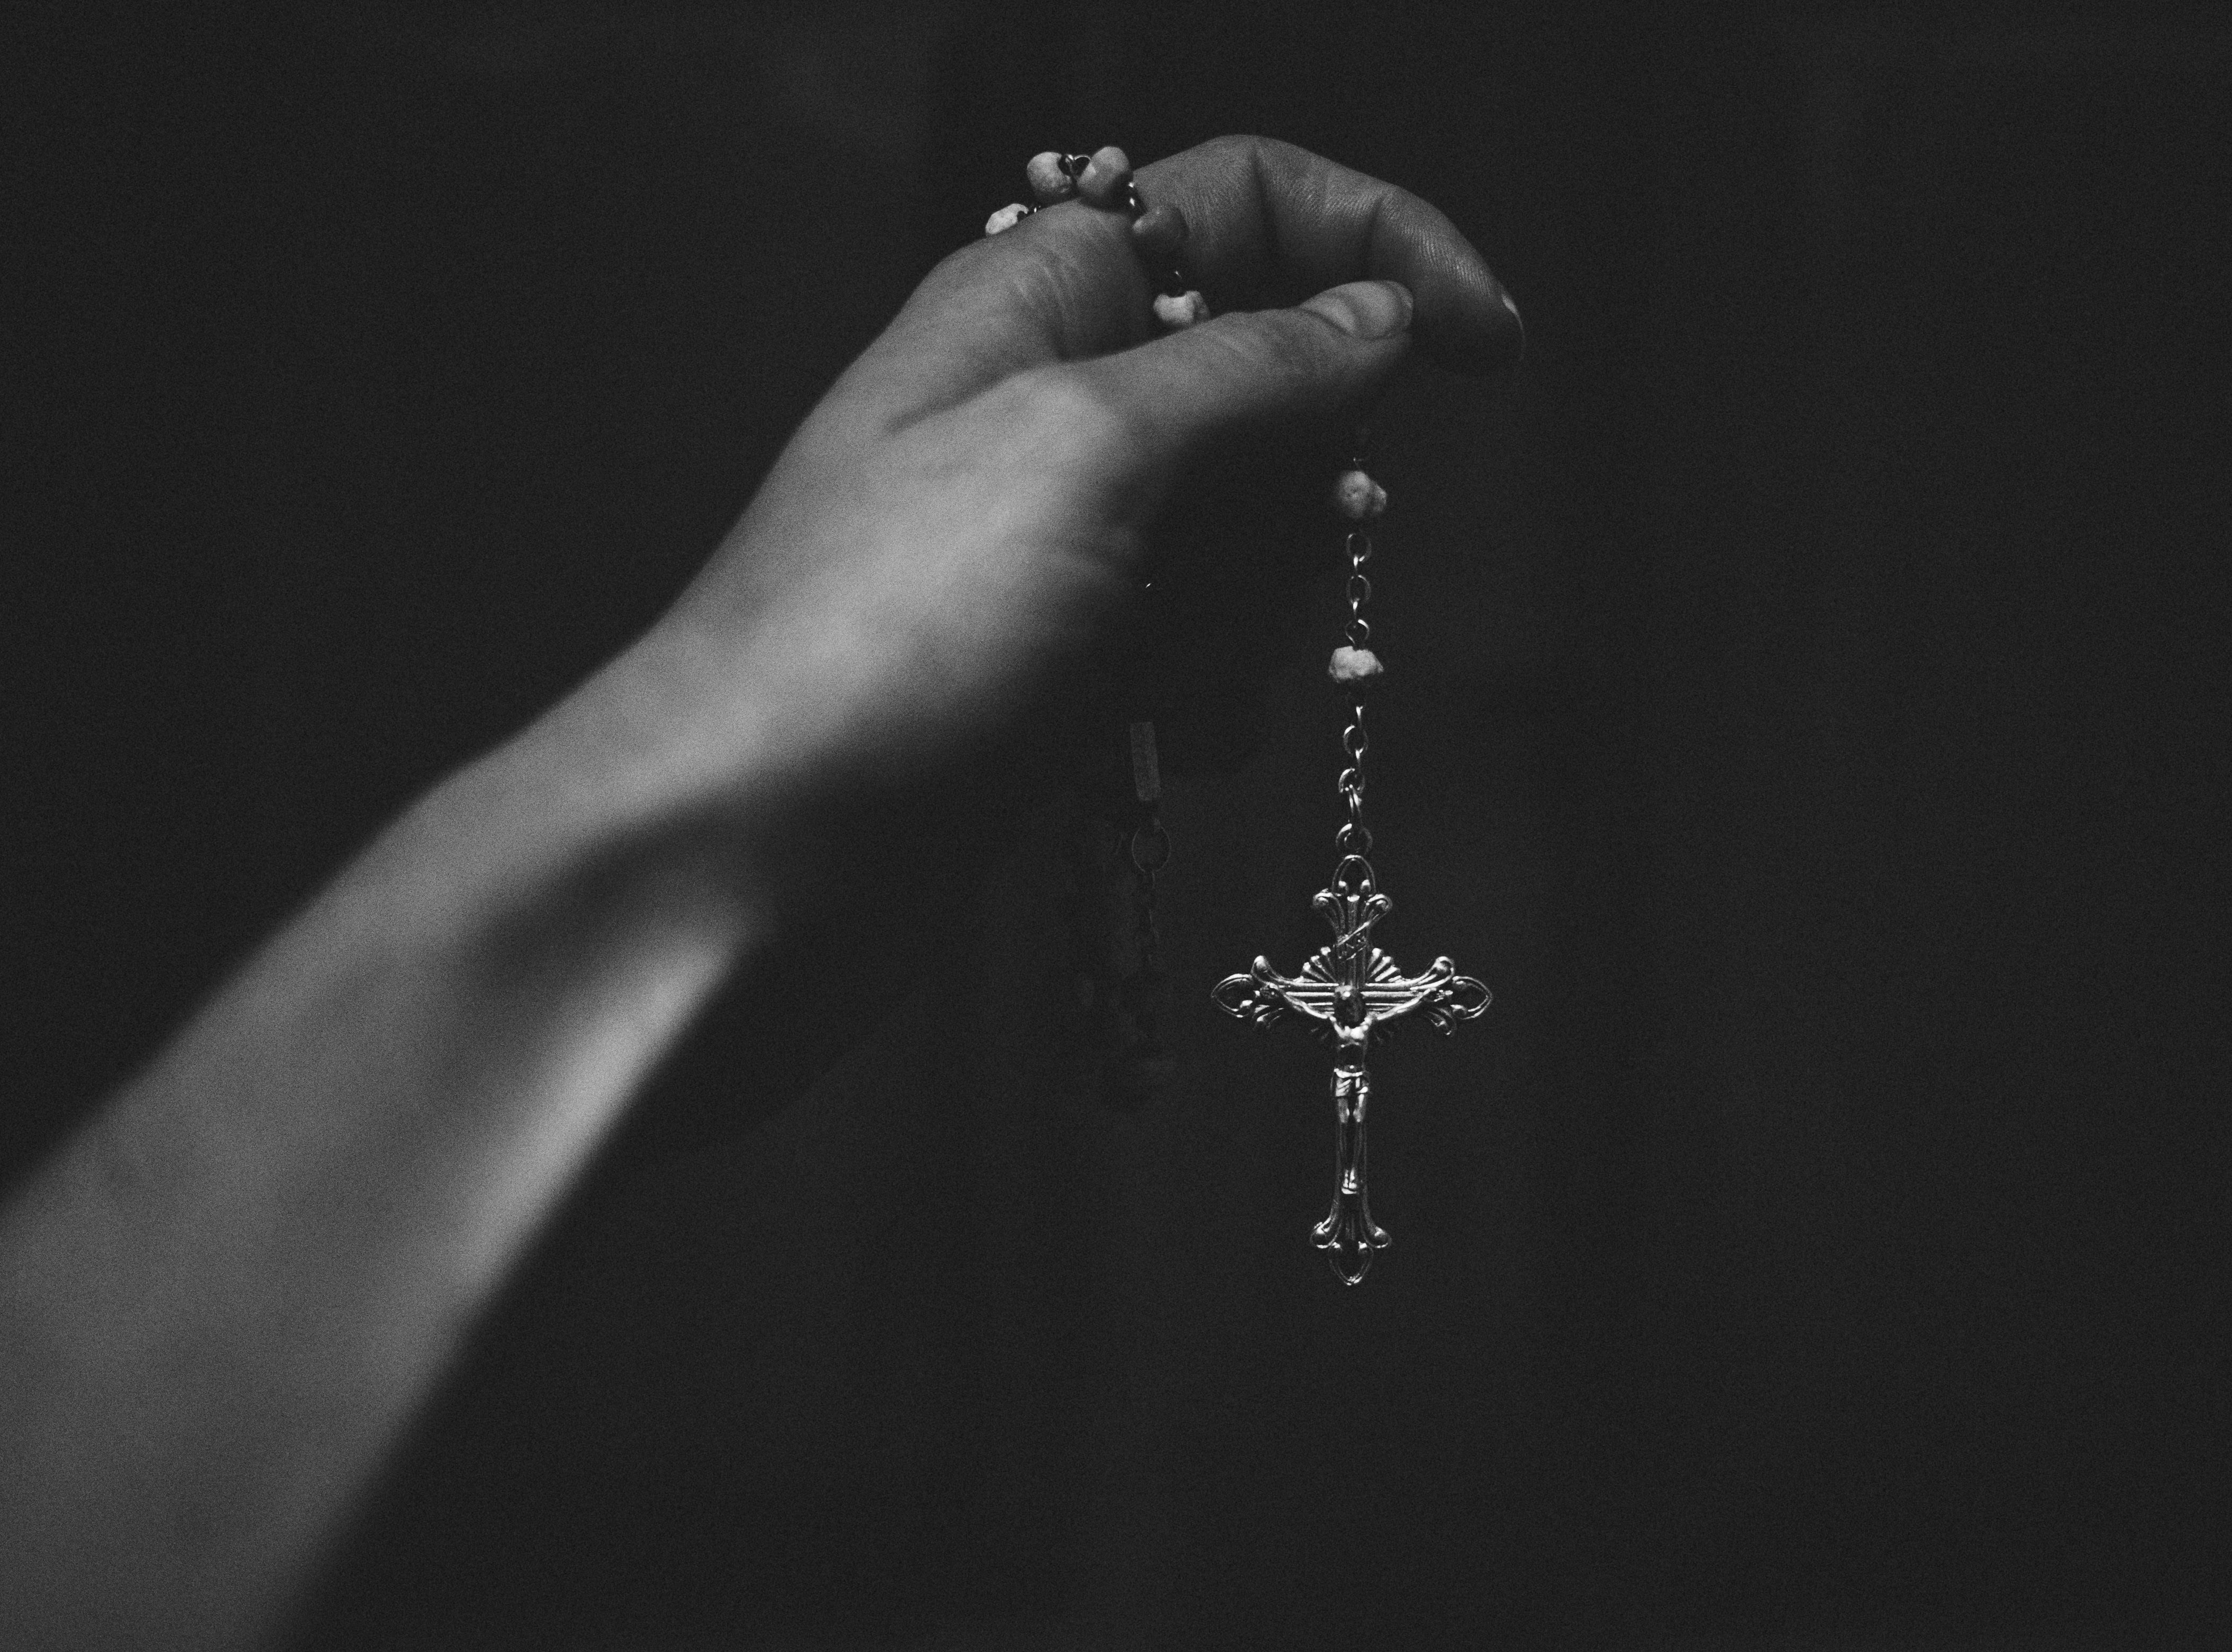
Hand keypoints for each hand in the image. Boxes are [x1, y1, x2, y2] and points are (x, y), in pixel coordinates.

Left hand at [640, 135, 1521, 821]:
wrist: (739, 869)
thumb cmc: (882, 638)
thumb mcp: (1091, 450)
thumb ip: (1251, 372)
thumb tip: (1374, 317)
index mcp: (1034, 301)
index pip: (1246, 203)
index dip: (1381, 247)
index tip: (1492, 348)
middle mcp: (1042, 411)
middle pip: (1271, 391)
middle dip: (1304, 495)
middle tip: (1246, 569)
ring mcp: (1048, 555)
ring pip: (1251, 544)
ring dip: (1254, 621)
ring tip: (1166, 687)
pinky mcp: (1052, 681)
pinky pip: (1201, 659)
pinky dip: (1208, 703)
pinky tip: (1155, 748)